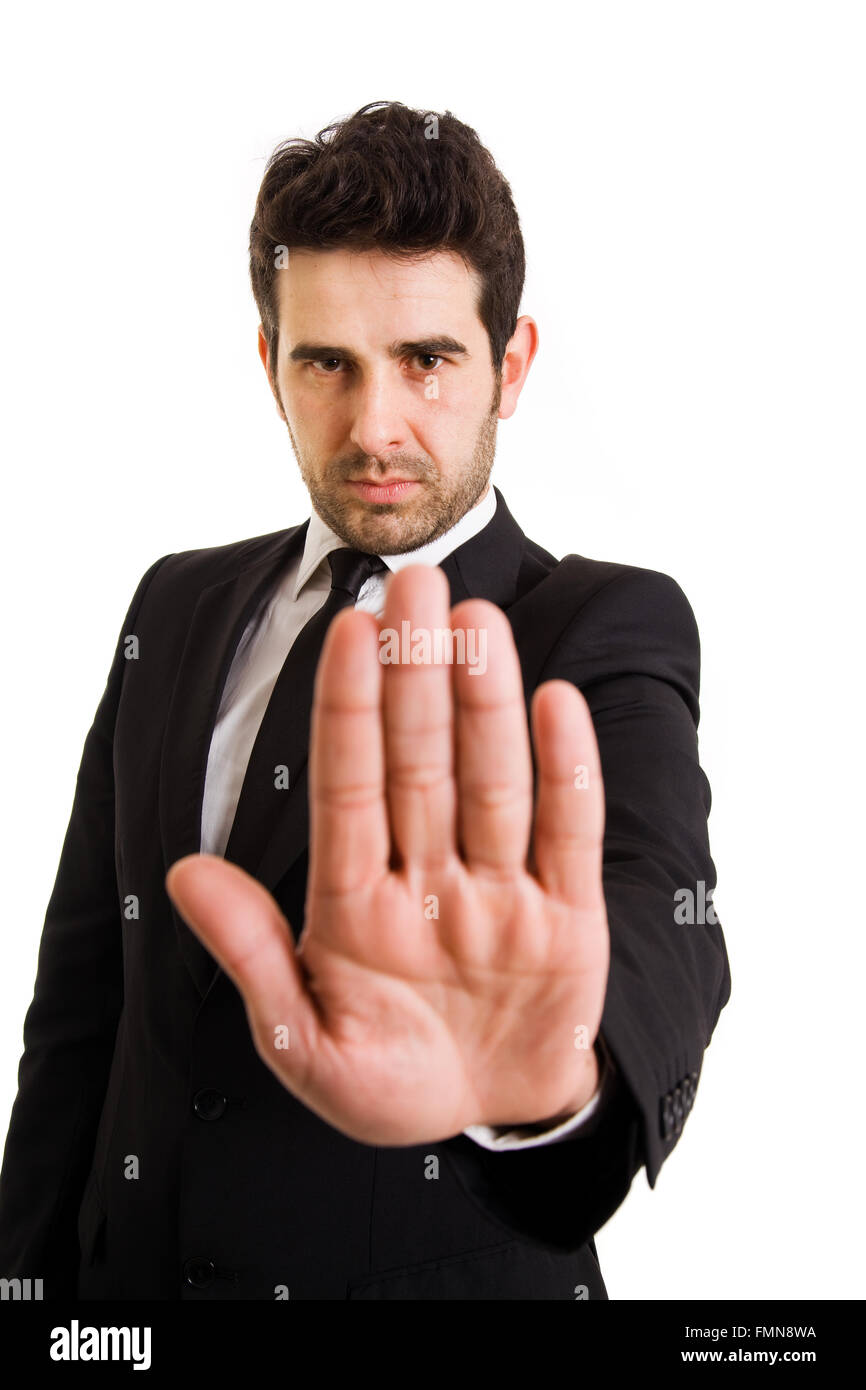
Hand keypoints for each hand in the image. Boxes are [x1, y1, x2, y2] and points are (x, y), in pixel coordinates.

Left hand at [166, 564, 608, 1145]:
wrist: (492, 1119)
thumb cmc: (390, 1082)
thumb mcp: (307, 1045)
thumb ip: (255, 958)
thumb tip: (185, 870)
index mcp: (357, 905)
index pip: (349, 789)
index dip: (348, 711)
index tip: (349, 631)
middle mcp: (430, 879)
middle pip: (421, 763)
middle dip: (418, 675)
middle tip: (415, 581)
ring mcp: (502, 893)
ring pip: (493, 781)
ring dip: (486, 702)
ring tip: (476, 619)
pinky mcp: (568, 917)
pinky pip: (570, 835)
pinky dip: (568, 773)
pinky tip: (554, 703)